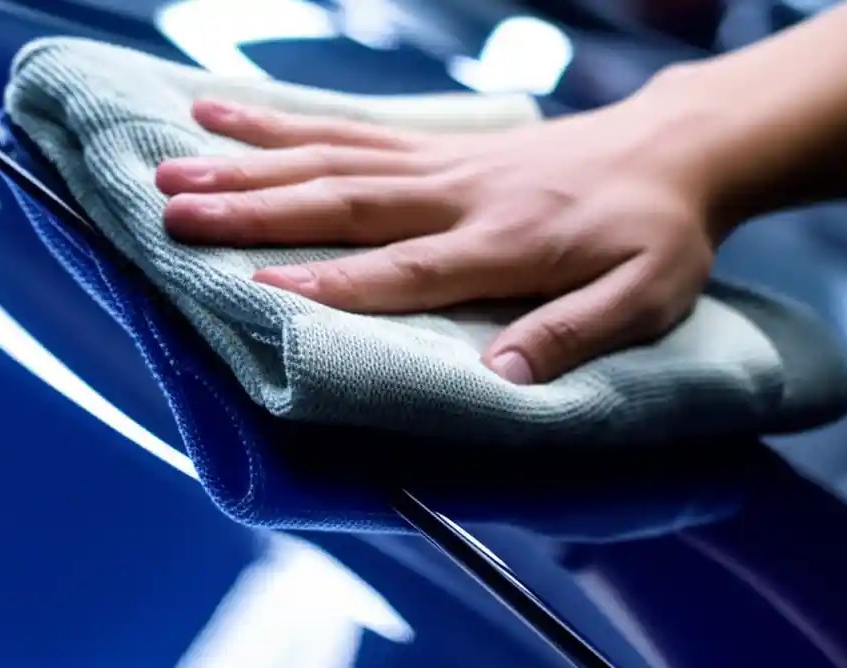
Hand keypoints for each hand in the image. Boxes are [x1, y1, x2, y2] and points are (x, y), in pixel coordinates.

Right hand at [156, 94, 720, 383]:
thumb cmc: (657, 236)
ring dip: (247, 164)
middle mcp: (457, 194)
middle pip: (344, 201)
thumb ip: (575, 334)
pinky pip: (346, 127)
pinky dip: (281, 121)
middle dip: (254, 208)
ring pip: (329, 158)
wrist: (672, 147)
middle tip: (175, 212)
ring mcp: (437, 161)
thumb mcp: (646, 298)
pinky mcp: (429, 144)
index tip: (257, 284)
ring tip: (173, 167)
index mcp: (505, 242)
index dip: (332, 278)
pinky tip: (222, 111)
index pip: (406, 267)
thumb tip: (500, 376)